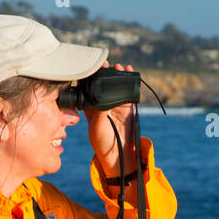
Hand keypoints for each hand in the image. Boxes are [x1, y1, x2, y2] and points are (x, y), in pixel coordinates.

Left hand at [87, 61, 138, 178]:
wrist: (119, 154)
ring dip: (118, 75)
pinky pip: (128, 91)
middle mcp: (102, 104)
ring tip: (119, 66)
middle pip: (103, 84)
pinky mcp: (128, 106)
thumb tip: (102, 95)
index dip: (90, 78)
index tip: (92, 68)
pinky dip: (129, 82)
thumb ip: (99, 111)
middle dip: (105, 73)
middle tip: (106, 65)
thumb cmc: (102, 142)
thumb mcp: (96, 126)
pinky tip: (129, 72)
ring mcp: (116, 104)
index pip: (89, 89)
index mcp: (90, 107)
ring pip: (116, 86)